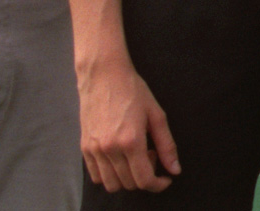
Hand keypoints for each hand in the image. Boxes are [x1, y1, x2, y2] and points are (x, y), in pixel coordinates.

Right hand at [79, 62, 178, 192]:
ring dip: (126, 178)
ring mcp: (94, 149)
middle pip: (129, 184)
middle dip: (145, 177)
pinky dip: (109, 174)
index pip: (144, 180)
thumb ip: (167, 145)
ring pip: (111, 184)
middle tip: (151, 155)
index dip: (158, 185)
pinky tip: (119, 157)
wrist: (103, 75)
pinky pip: (95, 175)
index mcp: (130, 141)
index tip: (165, 179)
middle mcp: (110, 149)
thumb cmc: (132, 90)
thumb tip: (175, 169)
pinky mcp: (84, 147)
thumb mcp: (157, 115)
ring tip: (134, 156)